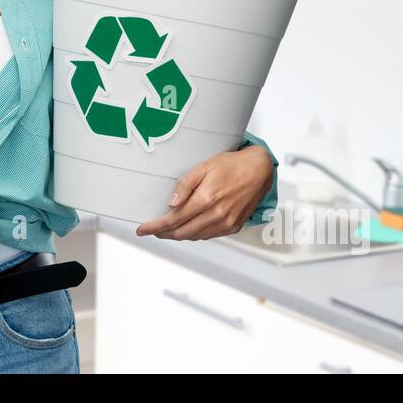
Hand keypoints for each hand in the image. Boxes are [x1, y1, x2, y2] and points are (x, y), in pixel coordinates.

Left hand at [135, 144, 273, 240]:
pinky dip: (195, 234)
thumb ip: (185, 185)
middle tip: (152, 230)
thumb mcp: (204, 167)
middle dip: (163, 234)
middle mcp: (217, 215)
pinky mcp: (234, 227)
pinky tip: (188, 227)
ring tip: (166, 229)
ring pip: (194, 237)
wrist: (259, 170)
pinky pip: (208, 235)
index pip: (173, 220)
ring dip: (178, 235)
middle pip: (182, 233)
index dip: (155, 227)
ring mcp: (226, 223)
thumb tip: (171, 203)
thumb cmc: (232, 165)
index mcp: (206, 199)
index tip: (143, 229)